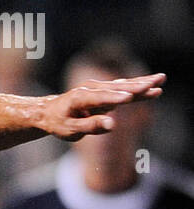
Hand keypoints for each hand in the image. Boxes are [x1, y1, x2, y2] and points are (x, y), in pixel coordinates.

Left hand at [38, 74, 164, 141]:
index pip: (100, 99)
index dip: (114, 99)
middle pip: (116, 88)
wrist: (48, 112)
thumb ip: (90, 126)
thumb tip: (112, 124)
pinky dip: (137, 85)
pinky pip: (122, 87)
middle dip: (136, 86)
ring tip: (161, 79)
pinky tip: (151, 83)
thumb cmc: (58, 123)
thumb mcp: (70, 130)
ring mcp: (98, 88)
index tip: (130, 98)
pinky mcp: (104, 90)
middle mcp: (90, 89)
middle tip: (156, 82)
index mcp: (79, 99)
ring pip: (123, 85)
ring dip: (142, 82)